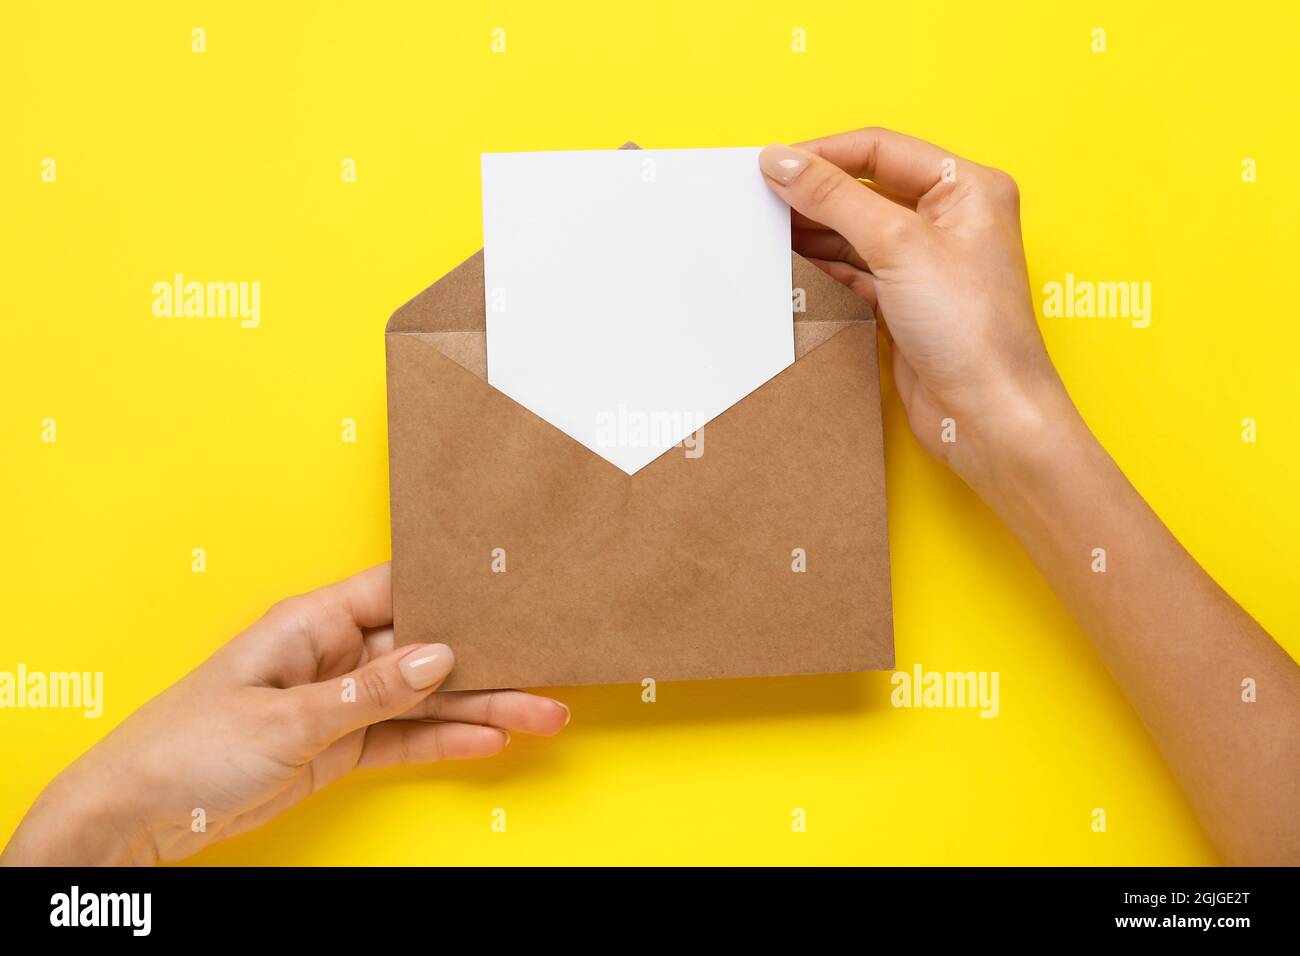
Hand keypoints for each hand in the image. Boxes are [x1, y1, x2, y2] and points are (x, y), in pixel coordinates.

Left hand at [0, 563, 569, 864]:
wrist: (137, 818)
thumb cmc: (186, 747)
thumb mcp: (284, 718)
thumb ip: (368, 691)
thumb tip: (438, 657)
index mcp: (312, 622)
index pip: (399, 590)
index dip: (454, 588)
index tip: (511, 590)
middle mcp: (334, 655)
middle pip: (426, 651)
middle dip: (485, 661)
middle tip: (547, 670)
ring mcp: (340, 703)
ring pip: (425, 698)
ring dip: (481, 707)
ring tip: (542, 714)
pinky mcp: (339, 747)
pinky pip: (405, 737)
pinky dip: (446, 740)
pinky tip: (492, 740)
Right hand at [759, 129, 1075, 495]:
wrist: (986, 416)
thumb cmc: (973, 331)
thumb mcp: (898, 246)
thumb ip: (835, 198)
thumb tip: (784, 162)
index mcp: (968, 188)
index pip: (881, 150)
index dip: (824, 154)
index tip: (772, 164)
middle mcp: (952, 220)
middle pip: (866, 188)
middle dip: (815, 193)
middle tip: (761, 197)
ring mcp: (927, 264)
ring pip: (856, 231)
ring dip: (813, 231)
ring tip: (767, 231)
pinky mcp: (906, 303)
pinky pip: (854, 270)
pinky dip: (822, 267)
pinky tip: (791, 264)